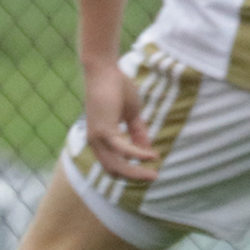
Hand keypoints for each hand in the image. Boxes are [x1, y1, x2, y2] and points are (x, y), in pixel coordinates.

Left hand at [82, 62, 158, 181]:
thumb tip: (147, 150)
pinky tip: (152, 155)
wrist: (105, 71)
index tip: (149, 169)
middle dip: (134, 176)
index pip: (112, 164)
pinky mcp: (104, 130)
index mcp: (99, 138)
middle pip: (114, 169)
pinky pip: (123, 149)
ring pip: (117, 165)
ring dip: (136, 172)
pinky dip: (138, 155)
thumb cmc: (116, 88)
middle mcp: (95, 141)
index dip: (130, 170)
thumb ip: (137, 132)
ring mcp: (97, 137)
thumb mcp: (131, 114)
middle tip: (154, 178)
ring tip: (154, 174)